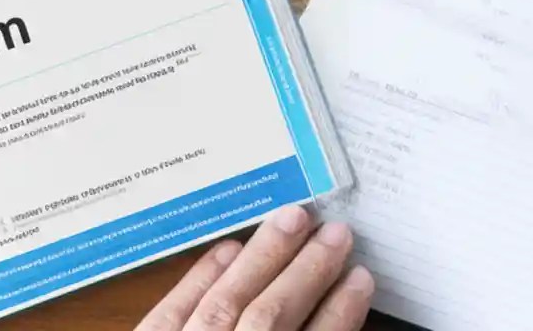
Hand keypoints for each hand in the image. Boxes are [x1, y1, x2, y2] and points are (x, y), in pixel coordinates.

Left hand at [134, 206, 373, 330]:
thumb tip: (334, 303)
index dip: (341, 311)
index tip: (361, 276)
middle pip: (271, 314)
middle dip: (308, 270)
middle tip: (337, 231)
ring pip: (226, 303)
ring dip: (263, 257)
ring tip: (292, 219)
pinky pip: (171, 313)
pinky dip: (200, 279)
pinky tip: (227, 249)